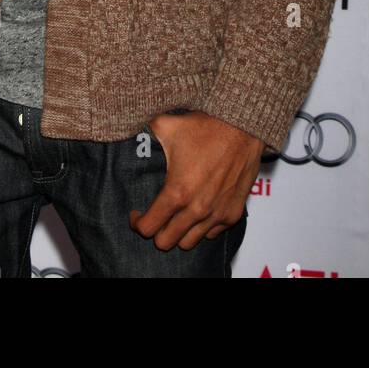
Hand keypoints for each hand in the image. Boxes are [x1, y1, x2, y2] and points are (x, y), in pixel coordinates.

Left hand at [129, 110, 263, 250]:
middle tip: (156, 216)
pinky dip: (202, 228)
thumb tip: (126, 125)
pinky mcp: (232, 214)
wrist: (242, 127)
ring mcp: (216, 215)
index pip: (148, 228)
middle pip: (166, 242)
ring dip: (179, 232)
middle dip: (157, 231)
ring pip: (189, 242)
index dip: (138, 223)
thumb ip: (145, 131)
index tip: (137, 214)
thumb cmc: (205, 126)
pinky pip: (212, 234)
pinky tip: (197, 211)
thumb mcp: (168, 125)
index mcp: (177, 193)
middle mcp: (197, 209)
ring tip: (175, 216)